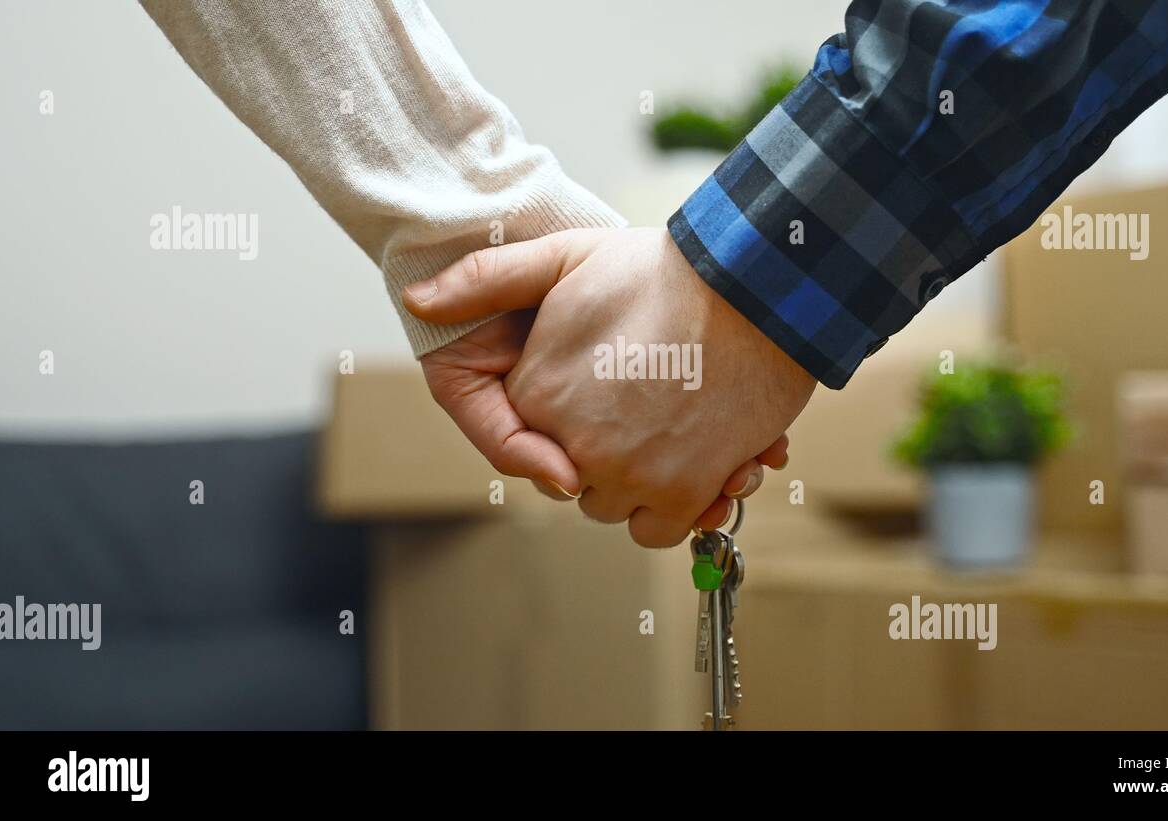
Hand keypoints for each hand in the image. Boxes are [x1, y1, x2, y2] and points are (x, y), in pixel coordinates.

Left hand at [405, 227, 814, 546]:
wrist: (752, 288)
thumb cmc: (661, 271)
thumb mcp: (563, 255)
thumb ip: (486, 280)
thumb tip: (415, 298)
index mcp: (538, 396)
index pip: (531, 432)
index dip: (567, 408)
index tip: (602, 381)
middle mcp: (577, 446)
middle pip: (572, 475)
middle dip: (599, 448)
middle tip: (638, 402)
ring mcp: (631, 475)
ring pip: (613, 506)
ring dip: (635, 480)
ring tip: (667, 427)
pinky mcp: (685, 493)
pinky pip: (660, 529)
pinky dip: (673, 507)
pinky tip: (691, 462)